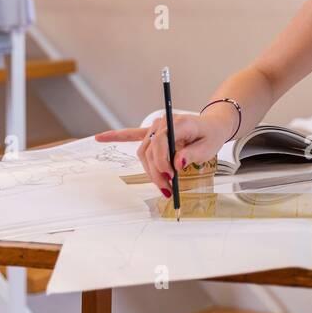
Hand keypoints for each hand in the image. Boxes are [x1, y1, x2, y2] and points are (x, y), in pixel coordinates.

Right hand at [95, 112, 229, 197]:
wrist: (211, 126)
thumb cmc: (210, 136)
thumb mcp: (207, 147)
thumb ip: (191, 154)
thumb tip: (177, 163)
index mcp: (178, 123)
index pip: (162, 141)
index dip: (163, 160)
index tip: (171, 176)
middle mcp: (163, 123)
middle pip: (150, 151)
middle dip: (157, 172)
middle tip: (168, 190)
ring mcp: (155, 127)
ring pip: (144, 153)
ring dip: (150, 171)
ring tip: (163, 186)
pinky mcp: (151, 133)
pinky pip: (131, 135)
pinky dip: (116, 136)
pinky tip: (100, 138)